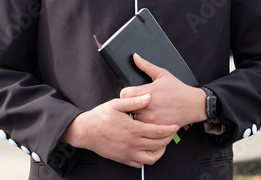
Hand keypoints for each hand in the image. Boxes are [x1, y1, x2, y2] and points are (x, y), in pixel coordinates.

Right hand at [60, 93, 178, 167]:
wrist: (85, 131)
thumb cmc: (100, 117)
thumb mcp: (117, 104)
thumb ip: (134, 101)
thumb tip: (148, 96)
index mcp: (132, 129)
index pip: (158, 131)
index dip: (169, 129)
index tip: (175, 125)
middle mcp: (132, 144)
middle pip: (158, 145)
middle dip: (169, 138)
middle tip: (172, 132)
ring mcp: (128, 153)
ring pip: (151, 158)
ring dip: (160, 151)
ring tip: (163, 142)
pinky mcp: (123, 159)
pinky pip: (141, 164)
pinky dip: (148, 158)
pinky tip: (149, 150)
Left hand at [120, 54, 206, 126]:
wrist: (193, 104)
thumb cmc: (177, 88)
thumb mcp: (162, 74)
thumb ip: (146, 66)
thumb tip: (135, 56)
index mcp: (148, 92)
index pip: (124, 94)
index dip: (126, 93)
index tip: (131, 93)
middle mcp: (148, 107)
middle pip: (126, 108)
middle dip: (129, 105)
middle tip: (136, 103)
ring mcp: (152, 119)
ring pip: (133, 120)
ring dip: (135, 116)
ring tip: (142, 112)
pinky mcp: (156, 129)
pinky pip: (142, 129)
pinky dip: (143, 126)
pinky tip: (148, 120)